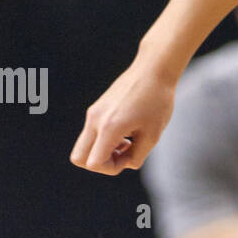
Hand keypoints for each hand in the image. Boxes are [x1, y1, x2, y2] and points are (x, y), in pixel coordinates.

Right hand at [70, 59, 176, 174]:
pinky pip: (92, 132)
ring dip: (103, 150)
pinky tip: (127, 128)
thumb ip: (137, 156)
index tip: (131, 154)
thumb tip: (125, 164)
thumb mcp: (154, 133)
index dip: (112, 168)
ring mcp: (93, 112)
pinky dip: (104, 139)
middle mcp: (95, 120)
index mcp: (109, 127)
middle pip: (79, 158)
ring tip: (128, 139)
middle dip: (101, 163)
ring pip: (84, 146)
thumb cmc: (158, 100)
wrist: (154, 69)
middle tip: (124, 151)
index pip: (94, 163)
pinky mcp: (96, 107)